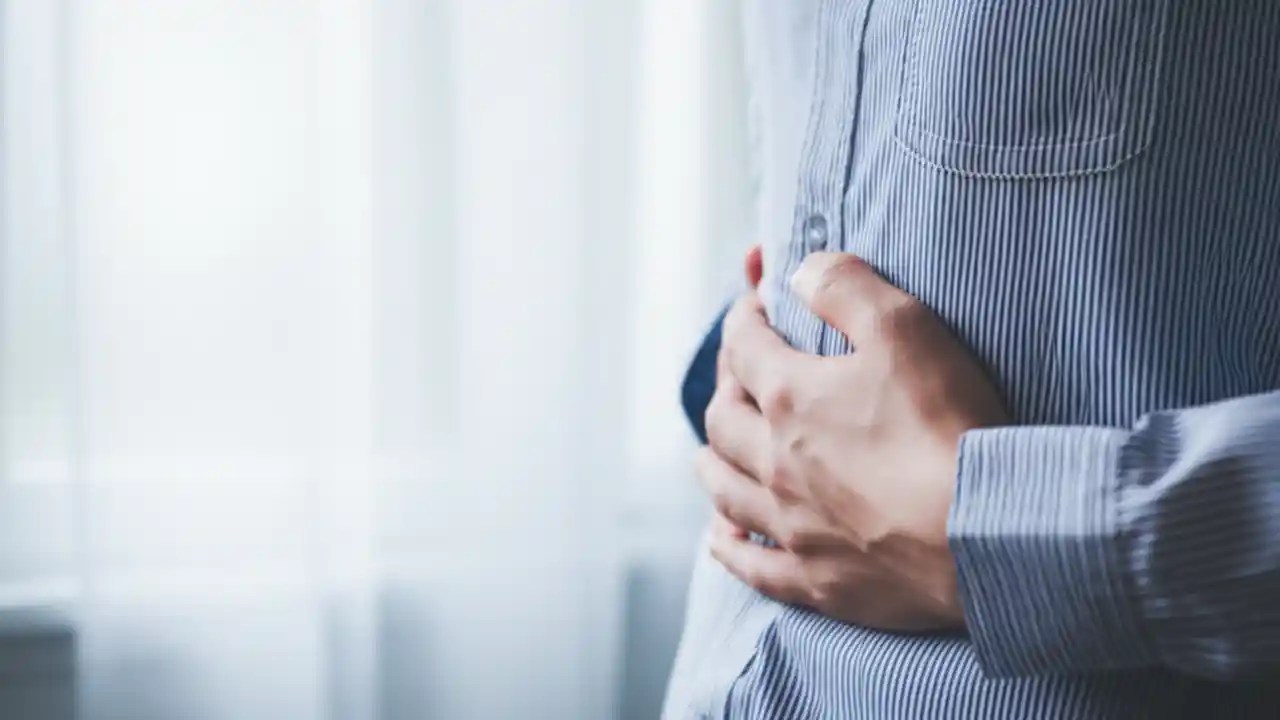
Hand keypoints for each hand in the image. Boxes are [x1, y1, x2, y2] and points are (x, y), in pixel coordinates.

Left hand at [698, 252, 1007, 630]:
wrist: (985, 535)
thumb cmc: (947, 427)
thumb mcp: (905, 328)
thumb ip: (846, 289)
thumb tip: (799, 270)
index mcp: (789, 398)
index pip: (743, 346)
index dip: (745, 316)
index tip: (756, 304)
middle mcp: (774, 462)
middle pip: (722, 419)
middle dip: (726, 386)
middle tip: (741, 374)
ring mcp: (789, 525)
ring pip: (723, 488)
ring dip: (714, 459)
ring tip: (715, 449)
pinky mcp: (813, 579)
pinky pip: (748, 563)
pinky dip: (728, 544)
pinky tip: (722, 537)